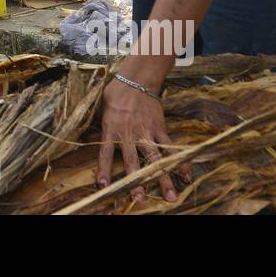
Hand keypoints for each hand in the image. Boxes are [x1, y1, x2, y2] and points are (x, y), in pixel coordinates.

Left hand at [96, 78, 188, 201]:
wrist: (136, 79)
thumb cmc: (115, 94)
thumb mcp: (100, 109)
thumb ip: (99, 127)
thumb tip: (89, 139)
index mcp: (111, 128)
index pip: (105, 153)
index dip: (104, 169)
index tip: (103, 186)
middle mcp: (129, 133)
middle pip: (133, 160)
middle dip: (136, 180)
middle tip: (139, 197)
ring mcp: (146, 132)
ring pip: (155, 158)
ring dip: (163, 178)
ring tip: (170, 196)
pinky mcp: (160, 128)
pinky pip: (170, 147)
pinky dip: (179, 161)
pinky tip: (185, 176)